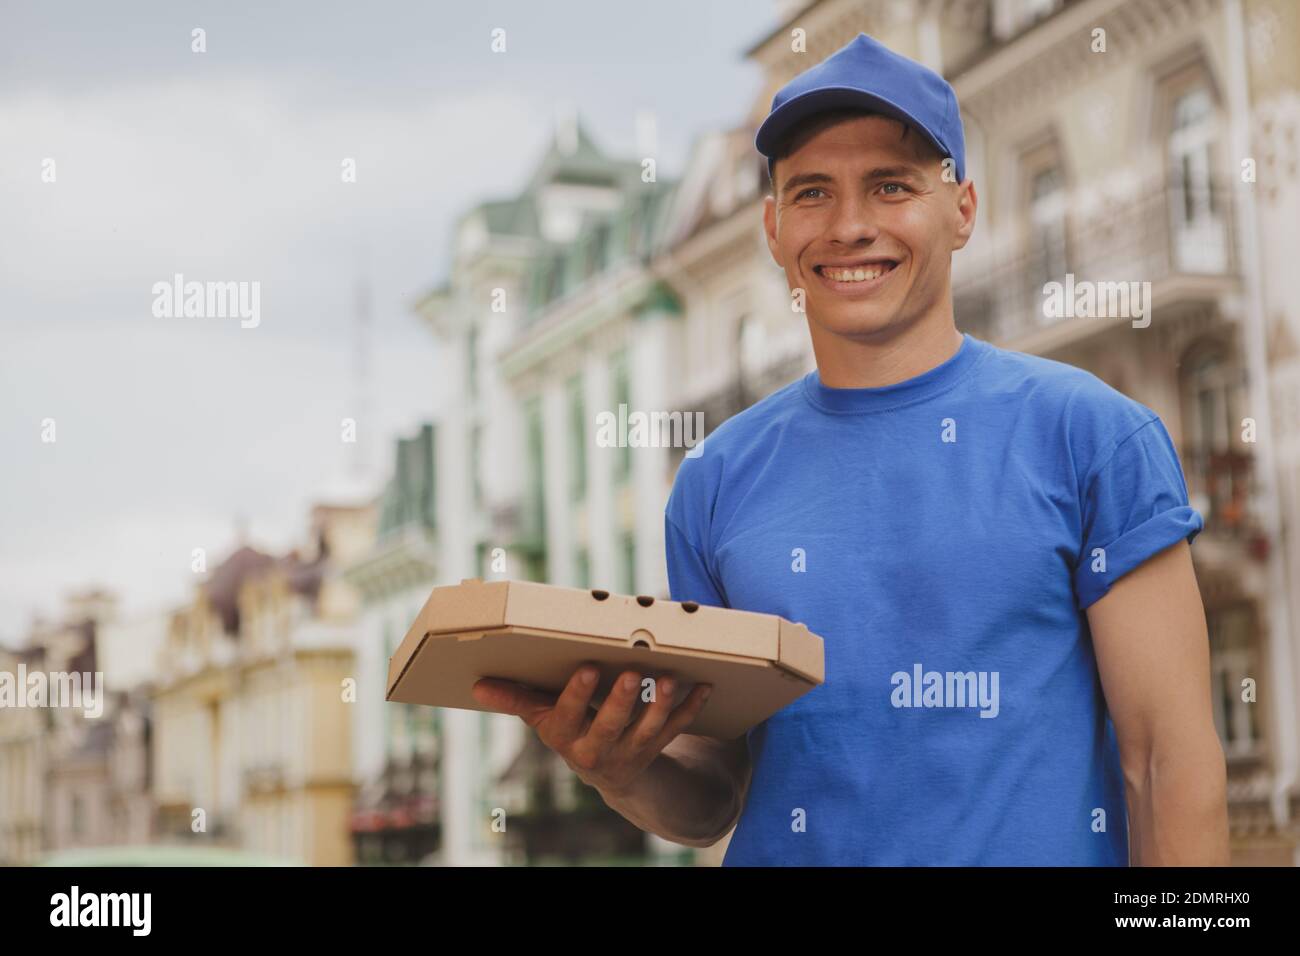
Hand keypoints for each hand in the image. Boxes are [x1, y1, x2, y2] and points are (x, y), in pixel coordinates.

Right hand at [470, 664, 711, 796]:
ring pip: (648, 730)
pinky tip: (703, 686)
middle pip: (611, 725)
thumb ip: (515, 698)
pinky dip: (691, 708)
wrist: (607, 771)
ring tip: (668, 678)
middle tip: (631, 671)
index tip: (585, 668)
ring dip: (661, 704)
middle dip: (622, 700)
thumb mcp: (541, 717)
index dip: (577, 694)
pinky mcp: (657, 748)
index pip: (568, 715)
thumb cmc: (570, 728)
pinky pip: (677, 729)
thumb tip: (478, 685)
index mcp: (565, 736)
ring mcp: (631, 752)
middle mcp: (596, 750)